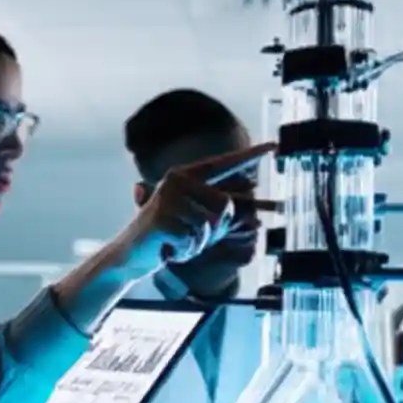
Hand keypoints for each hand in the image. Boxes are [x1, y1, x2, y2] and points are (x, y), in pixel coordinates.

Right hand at [118, 144, 277, 272]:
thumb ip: (220, 217)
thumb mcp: (194, 222)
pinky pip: (194, 240)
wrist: (128, 256)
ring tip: (178, 241)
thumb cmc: (166, 238)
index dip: (249, 156)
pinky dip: (186, 252)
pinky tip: (169, 249)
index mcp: (184, 175)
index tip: (274, 146)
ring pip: (211, 226)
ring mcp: (169, 198)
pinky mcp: (163, 219)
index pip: (223, 164)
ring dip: (199, 243)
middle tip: (192, 237)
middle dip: (216, 231)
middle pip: (225, 205)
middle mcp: (177, 180)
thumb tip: (258, 222)